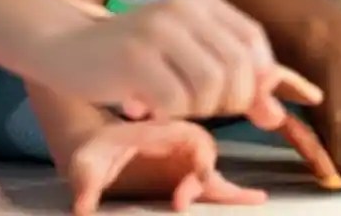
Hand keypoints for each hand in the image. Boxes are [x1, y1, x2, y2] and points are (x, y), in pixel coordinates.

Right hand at [27, 0, 286, 126]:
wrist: (64, 47)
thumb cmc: (135, 59)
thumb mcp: (188, 58)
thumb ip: (234, 81)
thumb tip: (276, 116)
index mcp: (202, 1)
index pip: (253, 39)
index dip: (259, 75)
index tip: (246, 98)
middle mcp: (184, 9)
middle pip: (237, 66)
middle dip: (232, 99)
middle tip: (206, 108)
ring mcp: (158, 31)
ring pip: (211, 85)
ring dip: (200, 108)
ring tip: (179, 105)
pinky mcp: (133, 57)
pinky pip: (175, 100)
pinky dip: (172, 113)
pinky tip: (154, 107)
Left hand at [67, 121, 264, 215]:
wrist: (94, 148)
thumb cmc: (94, 150)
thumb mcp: (86, 164)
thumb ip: (85, 185)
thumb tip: (82, 210)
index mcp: (166, 132)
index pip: (194, 145)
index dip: (195, 170)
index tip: (181, 200)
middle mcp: (183, 145)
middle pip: (208, 162)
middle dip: (205, 184)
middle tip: (183, 206)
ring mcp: (186, 164)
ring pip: (215, 177)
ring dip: (228, 191)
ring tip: (255, 200)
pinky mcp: (186, 180)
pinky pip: (215, 186)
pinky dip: (236, 193)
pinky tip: (258, 198)